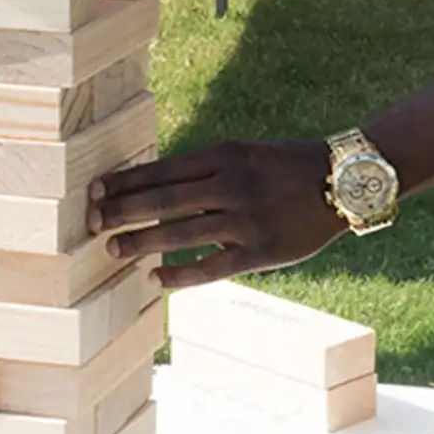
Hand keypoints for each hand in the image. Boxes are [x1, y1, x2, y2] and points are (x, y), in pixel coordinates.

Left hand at [88, 138, 347, 288]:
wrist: (341, 181)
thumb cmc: (285, 166)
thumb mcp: (244, 153)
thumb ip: (204, 169)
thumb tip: (153, 187)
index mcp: (223, 155)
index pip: (161, 170)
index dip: (124, 182)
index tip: (94, 191)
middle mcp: (229, 184)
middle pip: (162, 200)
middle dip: (121, 213)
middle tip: (91, 224)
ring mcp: (244, 219)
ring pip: (178, 233)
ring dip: (140, 243)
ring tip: (112, 251)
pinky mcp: (259, 251)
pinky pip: (210, 267)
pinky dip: (178, 274)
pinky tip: (155, 280)